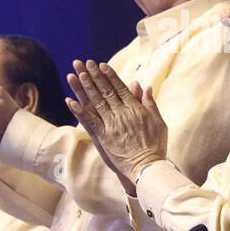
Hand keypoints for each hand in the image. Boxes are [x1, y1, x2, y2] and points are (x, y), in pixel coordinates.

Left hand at [65, 61, 167, 184]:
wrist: (147, 166)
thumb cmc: (156, 145)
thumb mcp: (158, 122)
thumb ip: (150, 103)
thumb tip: (145, 86)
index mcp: (135, 109)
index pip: (120, 88)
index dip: (110, 75)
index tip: (101, 65)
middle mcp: (122, 113)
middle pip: (106, 91)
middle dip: (95, 76)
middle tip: (85, 63)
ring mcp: (111, 124)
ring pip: (96, 102)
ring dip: (85, 87)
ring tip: (77, 74)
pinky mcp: (103, 137)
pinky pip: (89, 121)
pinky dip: (79, 111)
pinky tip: (70, 101)